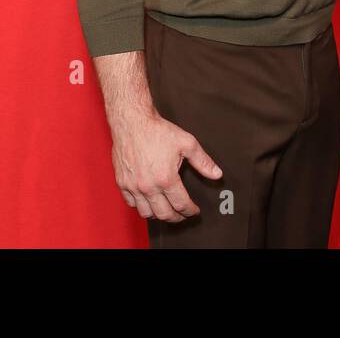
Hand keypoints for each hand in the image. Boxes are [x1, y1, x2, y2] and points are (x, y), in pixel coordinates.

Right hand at [108, 104, 222, 221]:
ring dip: (158, 215)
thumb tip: (217, 174)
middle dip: (176, 218)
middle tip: (182, 214)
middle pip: (164, 214)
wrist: (132, 122)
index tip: (194, 211)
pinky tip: (149, 201)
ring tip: (166, 209)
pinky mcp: (122, 183)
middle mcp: (148, 186)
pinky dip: (141, 206)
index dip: (190, 211)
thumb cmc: (158, 131)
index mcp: (166, 179)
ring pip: (146, 213)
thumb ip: (203, 161)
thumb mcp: (187, 143)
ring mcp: (133, 186)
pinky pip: (131, 204)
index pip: (181, 204)